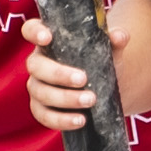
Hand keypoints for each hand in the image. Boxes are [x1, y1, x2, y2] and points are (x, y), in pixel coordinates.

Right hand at [21, 15, 127, 131]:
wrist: (104, 89)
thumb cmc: (99, 62)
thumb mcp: (109, 50)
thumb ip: (114, 40)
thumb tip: (119, 36)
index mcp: (49, 42)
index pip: (30, 30)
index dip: (34, 32)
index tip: (47, 38)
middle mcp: (38, 63)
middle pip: (35, 66)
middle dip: (58, 74)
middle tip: (83, 79)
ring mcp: (37, 87)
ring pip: (41, 93)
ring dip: (65, 98)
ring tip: (90, 100)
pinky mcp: (41, 109)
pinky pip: (44, 116)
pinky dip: (61, 120)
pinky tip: (80, 120)